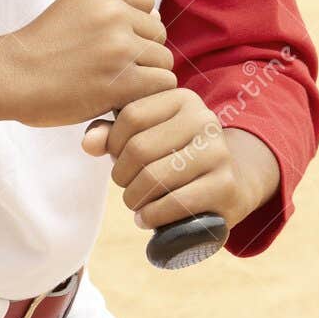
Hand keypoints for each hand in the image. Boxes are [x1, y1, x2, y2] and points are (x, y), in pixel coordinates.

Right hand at [7, 0, 175, 127]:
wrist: (10, 77)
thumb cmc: (40, 50)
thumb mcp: (72, 9)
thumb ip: (112, 9)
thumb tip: (159, 15)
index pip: (147, 2)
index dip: (135, 25)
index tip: (111, 42)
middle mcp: (113, 12)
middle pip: (158, 33)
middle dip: (141, 52)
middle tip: (111, 68)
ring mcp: (119, 46)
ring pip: (163, 60)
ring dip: (146, 76)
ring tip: (115, 84)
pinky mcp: (123, 79)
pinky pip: (162, 84)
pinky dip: (147, 95)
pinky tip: (123, 98)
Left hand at [82, 89, 279, 231]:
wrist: (229, 185)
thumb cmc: (175, 158)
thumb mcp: (145, 138)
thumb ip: (112, 135)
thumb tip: (88, 144)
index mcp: (182, 99)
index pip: (130, 115)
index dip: (113, 144)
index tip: (118, 160)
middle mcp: (204, 119)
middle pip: (139, 148)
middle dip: (122, 176)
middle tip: (127, 187)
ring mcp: (218, 152)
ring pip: (153, 178)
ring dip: (135, 199)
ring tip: (136, 203)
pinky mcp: (225, 185)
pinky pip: (174, 203)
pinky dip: (152, 216)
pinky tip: (146, 218)